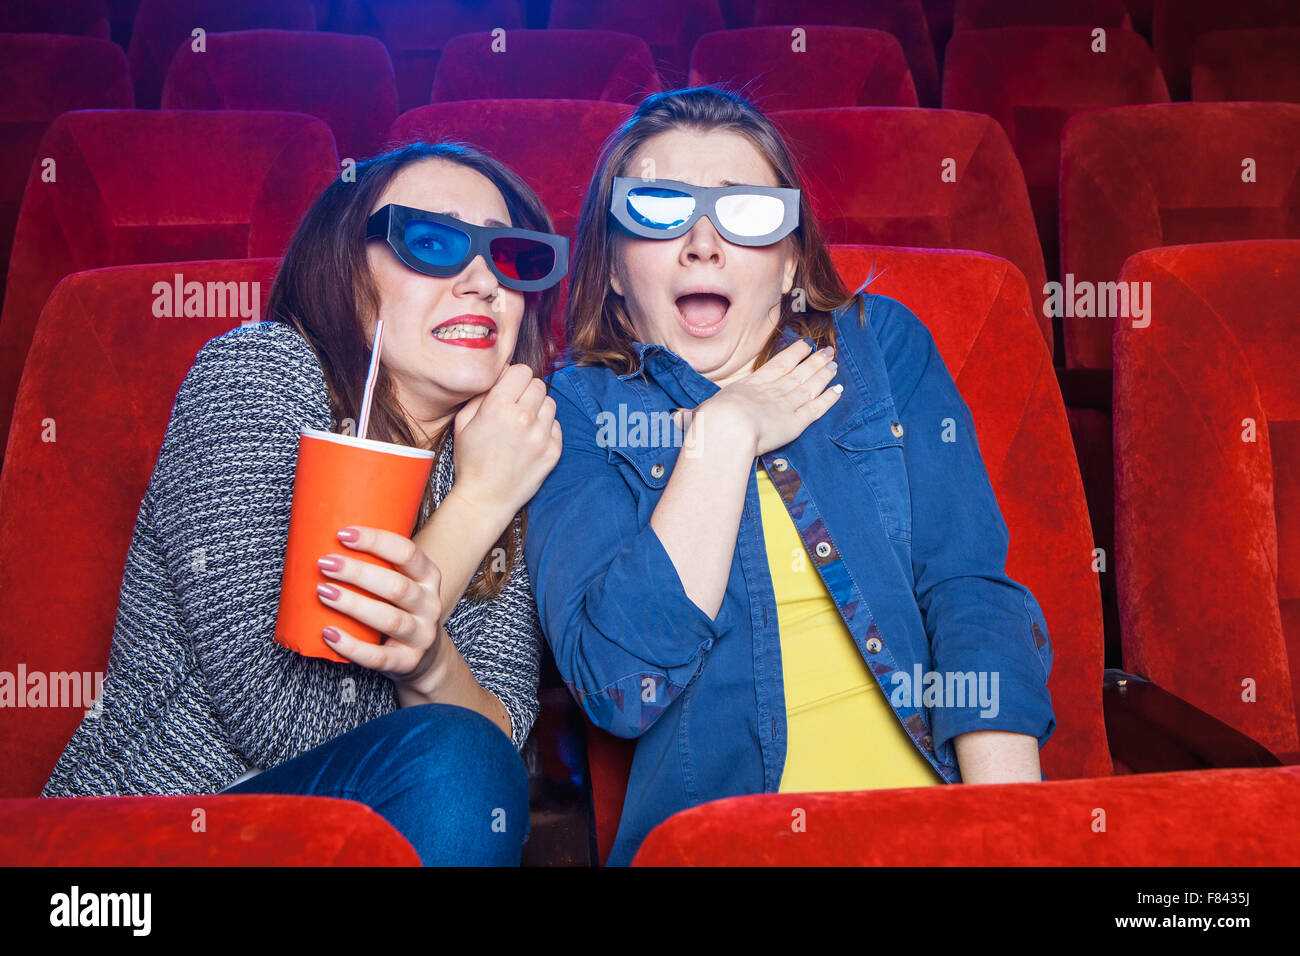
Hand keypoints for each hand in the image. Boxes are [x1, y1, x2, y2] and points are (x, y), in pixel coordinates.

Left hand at [315, 525, 444, 691]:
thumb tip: (323, 533)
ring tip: (323, 592)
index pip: (408, 553)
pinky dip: (351, 646)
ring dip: (354, 604)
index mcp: (429, 578)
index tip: (343, 534)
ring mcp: (421, 635)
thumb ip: (378, 563)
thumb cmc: (400, 609)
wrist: (422, 657)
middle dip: (358, 573)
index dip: (376, 541)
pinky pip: (378, 656)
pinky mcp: (407, 662)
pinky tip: (328, 633)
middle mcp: (430, 605)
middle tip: (325, 563)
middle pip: (396, 586)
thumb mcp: (402, 581)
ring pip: (389, 619)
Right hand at [450, 363, 561, 516]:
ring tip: (524, 424)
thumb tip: (502, 374)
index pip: (522, 371)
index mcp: (498, 407)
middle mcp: (523, 418)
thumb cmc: (471, 460)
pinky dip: (546, 429)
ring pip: (551, 403)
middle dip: (527, 392)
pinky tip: (530, 441)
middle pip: (539, 384)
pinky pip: (556, 426)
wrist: (485, 498)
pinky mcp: (554, 451)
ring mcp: (541, 435)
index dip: (514, 378)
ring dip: (539, 409)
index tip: (510, 388)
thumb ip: (482, 394)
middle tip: (517, 407)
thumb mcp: (463, 422)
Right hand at [696, 339, 840, 456]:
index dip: (792, 355)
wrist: (727, 429)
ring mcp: (785, 404)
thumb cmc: (710, 422)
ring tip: (834, 364)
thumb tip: (675, 418)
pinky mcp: (796, 422)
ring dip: (823, 375)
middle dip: (813, 361)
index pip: (776, 366)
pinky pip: (816, 408)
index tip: (803, 346)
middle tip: (828, 350)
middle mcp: (771, 391)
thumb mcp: (701, 414)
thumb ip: (695, 416)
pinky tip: (838, 390)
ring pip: (809, 386)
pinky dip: (828, 398)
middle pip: (797, 373)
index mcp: (750, 385)